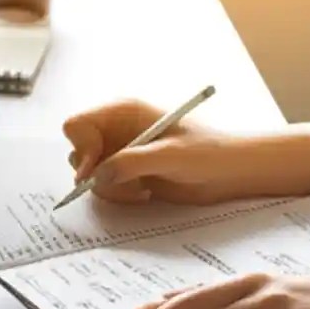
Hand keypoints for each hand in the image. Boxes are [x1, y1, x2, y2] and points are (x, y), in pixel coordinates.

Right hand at [62, 99, 245, 204]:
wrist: (232, 171)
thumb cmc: (209, 152)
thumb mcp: (170, 155)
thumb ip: (131, 162)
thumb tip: (96, 176)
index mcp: (124, 112)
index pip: (78, 125)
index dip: (81, 147)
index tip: (96, 168)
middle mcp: (117, 130)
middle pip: (79, 152)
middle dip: (96, 174)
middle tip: (125, 184)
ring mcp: (121, 152)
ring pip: (91, 175)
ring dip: (111, 189)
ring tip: (141, 190)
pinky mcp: (129, 173)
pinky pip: (106, 188)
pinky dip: (120, 196)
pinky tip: (145, 194)